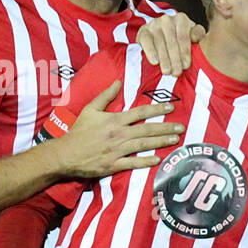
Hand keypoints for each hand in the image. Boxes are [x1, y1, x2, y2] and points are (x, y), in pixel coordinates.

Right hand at [54, 81, 184, 178]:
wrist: (66, 154)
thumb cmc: (79, 131)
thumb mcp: (90, 110)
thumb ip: (105, 96)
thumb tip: (118, 82)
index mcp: (114, 120)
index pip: (140, 113)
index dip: (156, 109)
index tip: (171, 107)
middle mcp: (118, 134)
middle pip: (146, 129)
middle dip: (165, 127)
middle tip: (181, 127)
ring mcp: (117, 150)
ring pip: (143, 145)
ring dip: (161, 142)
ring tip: (176, 139)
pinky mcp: (114, 164)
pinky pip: (133, 162)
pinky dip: (146, 161)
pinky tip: (158, 159)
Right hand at [136, 13, 205, 76]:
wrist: (160, 35)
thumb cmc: (181, 39)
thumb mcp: (192, 36)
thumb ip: (198, 35)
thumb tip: (195, 38)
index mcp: (181, 19)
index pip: (183, 37)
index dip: (185, 52)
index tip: (186, 66)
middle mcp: (167, 19)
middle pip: (172, 42)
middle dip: (175, 59)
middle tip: (176, 73)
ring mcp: (154, 24)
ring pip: (160, 43)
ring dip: (164, 59)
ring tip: (167, 71)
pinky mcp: (143, 30)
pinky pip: (146, 41)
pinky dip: (150, 52)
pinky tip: (155, 62)